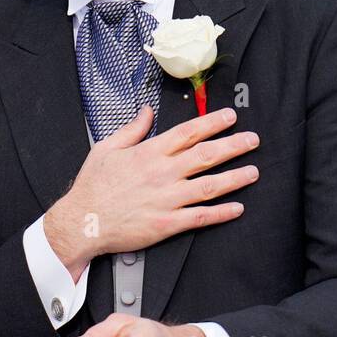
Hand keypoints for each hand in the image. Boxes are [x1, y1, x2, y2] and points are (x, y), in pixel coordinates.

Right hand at [44, 106, 258, 277]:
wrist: (83, 221)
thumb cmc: (92, 187)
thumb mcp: (106, 149)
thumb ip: (131, 130)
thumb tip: (147, 112)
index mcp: (149, 153)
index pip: (188, 132)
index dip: (212, 123)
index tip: (230, 117)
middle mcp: (162, 174)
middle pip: (206, 155)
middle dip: (234, 145)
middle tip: (252, 140)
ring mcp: (167, 199)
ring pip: (210, 186)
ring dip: (235, 178)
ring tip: (253, 172)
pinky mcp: (167, 223)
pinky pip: (200, 217)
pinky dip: (221, 213)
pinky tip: (237, 208)